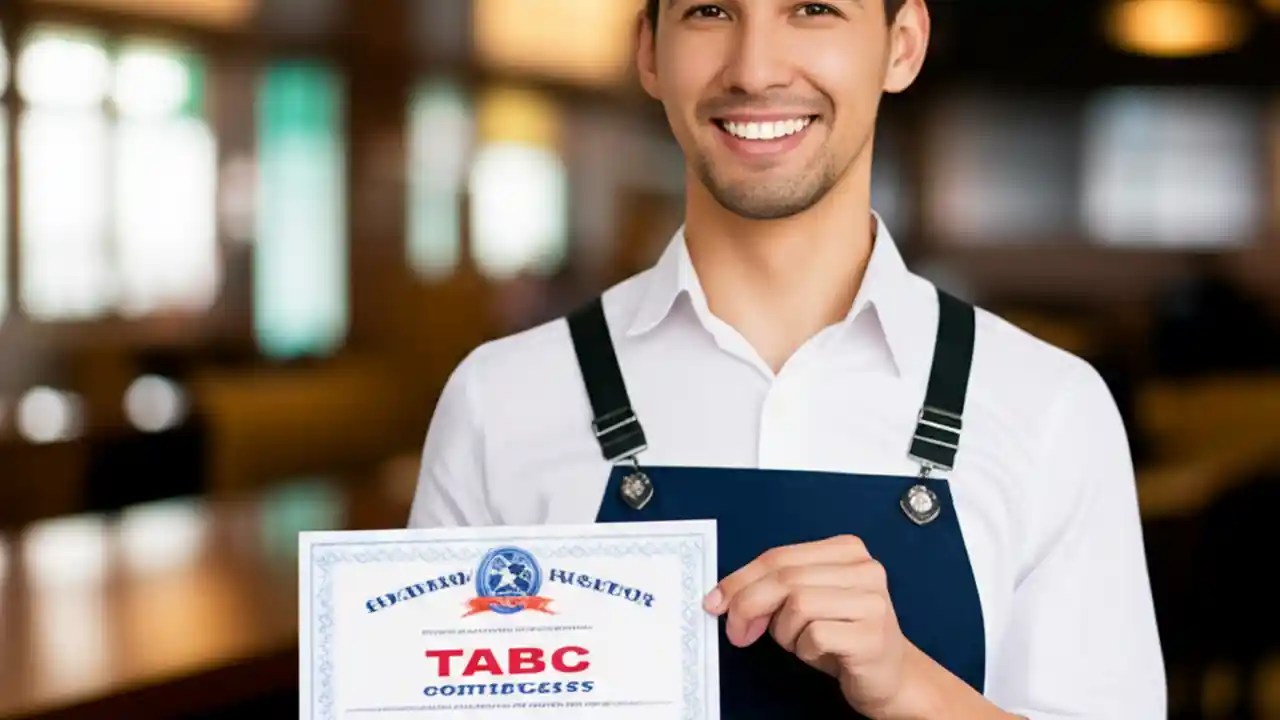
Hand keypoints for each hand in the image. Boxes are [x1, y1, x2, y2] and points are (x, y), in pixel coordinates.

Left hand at [702, 534, 925, 717]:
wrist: (891, 676)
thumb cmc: (842, 637)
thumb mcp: (806, 603)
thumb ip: (775, 589)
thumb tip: (726, 598)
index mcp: (847, 550)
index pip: (779, 556)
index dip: (740, 579)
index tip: (716, 602)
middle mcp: (864, 568)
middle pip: (784, 577)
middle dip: (749, 606)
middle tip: (737, 633)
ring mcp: (872, 600)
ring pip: (797, 604)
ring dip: (784, 632)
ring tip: (799, 643)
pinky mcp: (872, 635)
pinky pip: (814, 635)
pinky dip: (805, 649)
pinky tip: (820, 654)